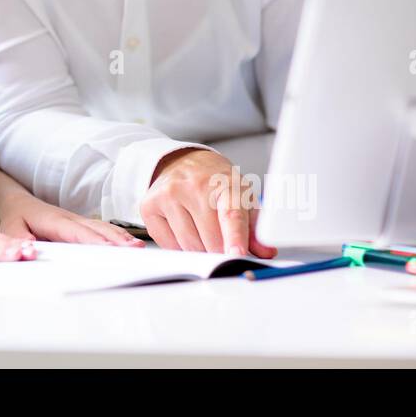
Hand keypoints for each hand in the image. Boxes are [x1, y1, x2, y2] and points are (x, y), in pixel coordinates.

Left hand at [0, 193, 144, 247]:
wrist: (19, 203)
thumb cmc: (17, 217)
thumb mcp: (10, 228)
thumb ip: (18, 239)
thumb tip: (29, 250)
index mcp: (54, 221)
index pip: (76, 232)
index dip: (93, 240)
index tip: (109, 249)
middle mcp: (71, 219)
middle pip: (97, 230)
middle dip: (116, 241)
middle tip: (134, 251)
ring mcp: (79, 220)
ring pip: (104, 228)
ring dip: (121, 238)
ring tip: (139, 249)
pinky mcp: (83, 225)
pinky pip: (103, 229)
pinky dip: (119, 237)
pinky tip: (131, 244)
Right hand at [138, 148, 277, 257]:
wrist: (183, 162)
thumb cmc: (216, 183)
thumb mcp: (241, 197)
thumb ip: (254, 227)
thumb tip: (266, 251)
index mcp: (224, 183)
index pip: (231, 214)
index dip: (235, 237)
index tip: (237, 255)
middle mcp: (193, 186)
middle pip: (211, 239)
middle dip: (220, 250)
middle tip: (223, 242)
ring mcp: (169, 195)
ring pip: (189, 246)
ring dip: (200, 250)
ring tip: (204, 232)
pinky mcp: (149, 206)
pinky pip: (168, 245)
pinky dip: (180, 247)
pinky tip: (185, 229)